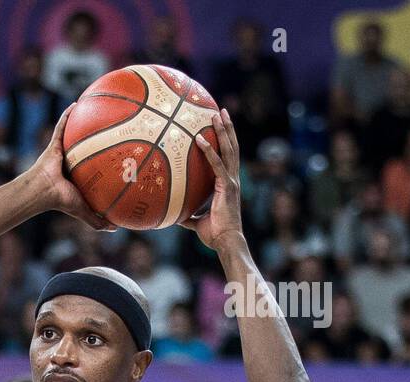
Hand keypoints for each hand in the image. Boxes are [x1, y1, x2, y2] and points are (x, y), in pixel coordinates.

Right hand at [26, 104, 112, 230]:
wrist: (42, 192)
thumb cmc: (61, 201)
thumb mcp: (83, 210)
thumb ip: (98, 220)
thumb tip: (117, 228)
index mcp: (78, 175)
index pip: (94, 164)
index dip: (105, 158)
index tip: (121, 151)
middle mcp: (71, 161)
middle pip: (87, 146)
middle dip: (98, 136)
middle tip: (115, 126)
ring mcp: (62, 151)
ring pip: (75, 133)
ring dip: (82, 121)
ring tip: (97, 107)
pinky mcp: (54, 144)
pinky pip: (61, 126)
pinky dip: (67, 115)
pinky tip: (77, 103)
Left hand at [182, 109, 244, 251]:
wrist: (225, 241)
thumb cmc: (214, 234)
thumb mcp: (197, 223)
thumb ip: (189, 216)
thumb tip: (176, 216)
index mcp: (228, 184)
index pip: (227, 158)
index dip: (225, 141)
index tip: (219, 127)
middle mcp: (233, 179)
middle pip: (231, 147)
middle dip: (227, 128)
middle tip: (221, 111)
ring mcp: (231, 181)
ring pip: (229, 150)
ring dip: (223, 131)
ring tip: (217, 114)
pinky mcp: (227, 186)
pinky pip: (217, 164)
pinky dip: (209, 150)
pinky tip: (200, 138)